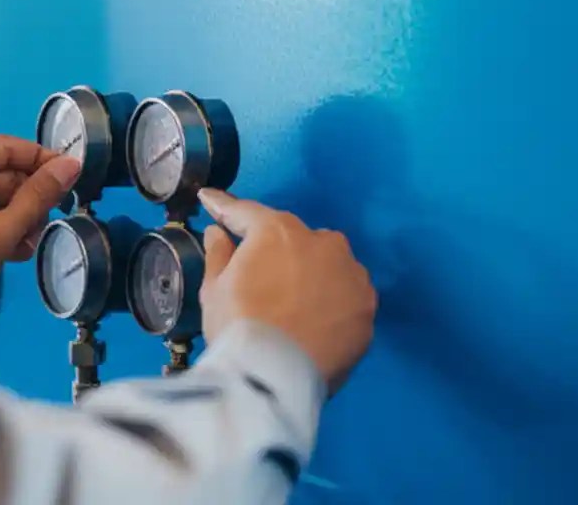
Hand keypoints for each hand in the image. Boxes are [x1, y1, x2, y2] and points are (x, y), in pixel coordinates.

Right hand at [197, 189, 376, 394]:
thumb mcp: (214, 290)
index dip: (224, 207)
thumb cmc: (237, 326)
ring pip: (327, 265)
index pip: (246, 214)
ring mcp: (351, 274)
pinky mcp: (367, 307)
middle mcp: (322, 242)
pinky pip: (345, 295)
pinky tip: (316, 323)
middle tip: (261, 279)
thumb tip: (219, 233)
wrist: (276, 379)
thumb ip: (219, 254)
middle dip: (278, 251)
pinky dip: (331, 303)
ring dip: (311, 275)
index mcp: (278, 231)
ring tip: (293, 306)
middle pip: (294, 239)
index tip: (210, 199)